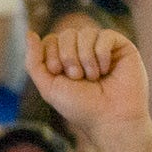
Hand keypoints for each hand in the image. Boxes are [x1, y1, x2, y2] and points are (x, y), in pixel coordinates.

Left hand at [25, 27, 149, 136]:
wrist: (111, 118)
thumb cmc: (81, 107)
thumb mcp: (49, 87)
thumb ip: (34, 62)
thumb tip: (30, 33)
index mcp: (64, 59)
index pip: (50, 39)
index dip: (51, 54)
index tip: (58, 73)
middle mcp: (83, 50)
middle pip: (67, 34)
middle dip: (68, 57)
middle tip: (77, 77)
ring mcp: (102, 46)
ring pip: (86, 33)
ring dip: (86, 58)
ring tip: (94, 77)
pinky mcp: (121, 46)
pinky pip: (105, 35)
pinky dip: (102, 54)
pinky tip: (107, 70)